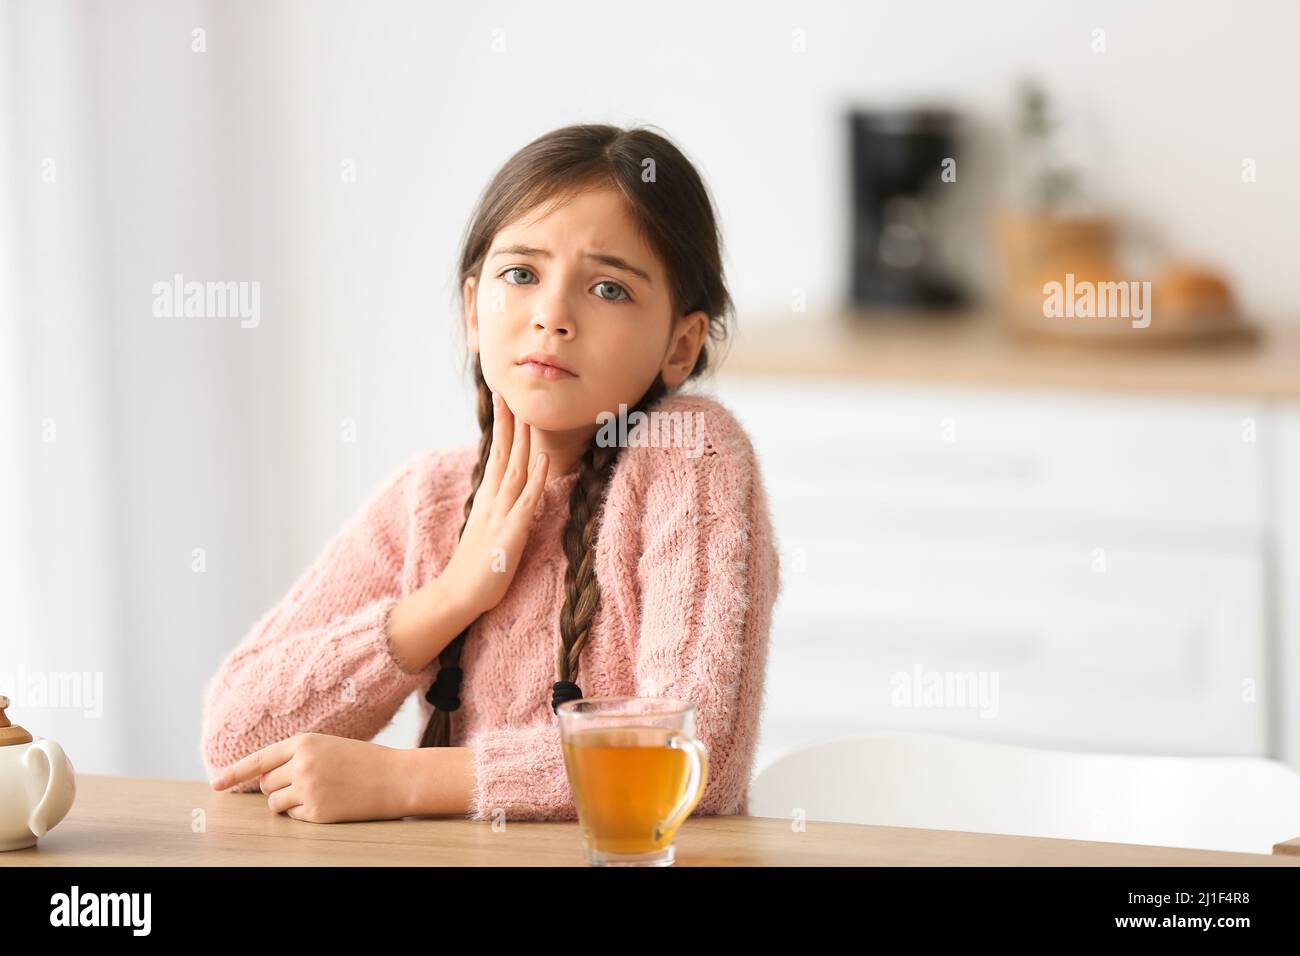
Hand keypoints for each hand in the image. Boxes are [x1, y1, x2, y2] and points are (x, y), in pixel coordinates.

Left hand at [208, 732, 411, 822]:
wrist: (396, 777)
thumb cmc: (363, 761)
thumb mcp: (328, 747)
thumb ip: (297, 755)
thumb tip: (265, 778)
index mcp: (304, 742)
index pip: (258, 760)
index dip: (234, 774)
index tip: (215, 785)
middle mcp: (301, 764)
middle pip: (266, 784)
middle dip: (278, 787)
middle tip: (305, 784)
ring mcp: (308, 789)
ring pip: (275, 803)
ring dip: (288, 803)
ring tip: (318, 794)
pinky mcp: (317, 812)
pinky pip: (294, 817)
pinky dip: (305, 814)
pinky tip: (329, 803)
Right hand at [435, 391, 548, 616]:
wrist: (458, 593)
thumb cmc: (476, 564)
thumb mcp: (488, 527)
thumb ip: (499, 507)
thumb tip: (510, 489)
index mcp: (488, 497)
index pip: (496, 454)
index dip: (502, 427)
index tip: (504, 400)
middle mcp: (493, 500)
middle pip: (502, 454)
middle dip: (507, 422)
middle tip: (507, 391)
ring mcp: (501, 514)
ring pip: (514, 469)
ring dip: (522, 441)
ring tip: (527, 414)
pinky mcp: (511, 532)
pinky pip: (526, 500)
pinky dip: (537, 477)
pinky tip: (544, 458)